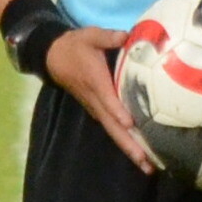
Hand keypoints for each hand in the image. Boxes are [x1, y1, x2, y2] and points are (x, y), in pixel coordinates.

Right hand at [44, 30, 153, 173]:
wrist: (54, 57)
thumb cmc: (76, 45)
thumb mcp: (90, 35)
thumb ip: (109, 36)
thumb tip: (127, 36)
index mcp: (95, 81)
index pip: (107, 99)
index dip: (118, 111)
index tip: (130, 123)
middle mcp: (96, 100)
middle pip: (113, 126)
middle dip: (129, 145)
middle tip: (146, 163)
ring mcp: (96, 108)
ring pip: (113, 132)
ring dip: (129, 149)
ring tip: (148, 166)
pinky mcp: (98, 111)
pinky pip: (112, 129)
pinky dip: (125, 141)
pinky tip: (140, 152)